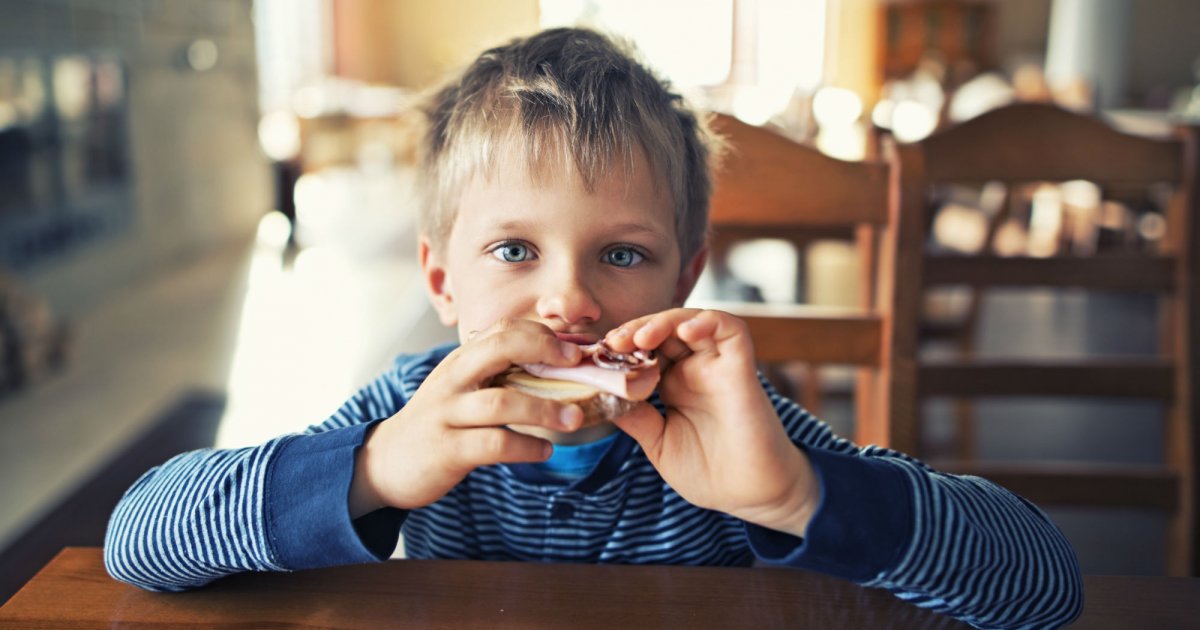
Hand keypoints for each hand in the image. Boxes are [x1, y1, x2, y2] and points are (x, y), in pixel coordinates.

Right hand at [350, 319, 584, 516]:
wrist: (387, 462)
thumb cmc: (439, 422)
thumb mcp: (462, 389)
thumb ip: (498, 376)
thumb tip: (555, 368)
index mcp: (461, 360)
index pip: (502, 330)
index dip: (541, 334)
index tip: (575, 349)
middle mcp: (453, 379)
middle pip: (499, 349)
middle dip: (543, 351)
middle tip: (577, 363)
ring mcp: (448, 413)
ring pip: (502, 402)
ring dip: (545, 409)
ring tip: (574, 419)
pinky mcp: (447, 449)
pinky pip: (494, 443)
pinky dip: (525, 446)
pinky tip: (545, 450)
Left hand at [604, 308, 819, 536]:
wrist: (753, 497)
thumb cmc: (710, 474)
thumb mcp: (658, 444)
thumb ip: (635, 418)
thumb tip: (600, 395)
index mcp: (673, 385)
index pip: (644, 350)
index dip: (620, 348)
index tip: (596, 357)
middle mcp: (695, 370)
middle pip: (663, 330)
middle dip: (634, 330)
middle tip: (612, 343)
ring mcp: (718, 367)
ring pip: (691, 321)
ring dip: (663, 321)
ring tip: (639, 338)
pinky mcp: (741, 369)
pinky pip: (730, 329)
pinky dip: (707, 320)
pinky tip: (685, 330)